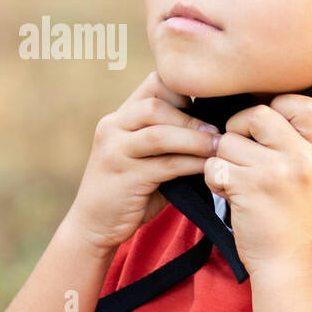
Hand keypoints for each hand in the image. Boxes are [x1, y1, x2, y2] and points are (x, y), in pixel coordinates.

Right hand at [65, 70, 221, 254]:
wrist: (93, 226)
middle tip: (217, 133)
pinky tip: (206, 168)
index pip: (153, 84)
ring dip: (194, 140)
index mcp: (118, 118)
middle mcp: (112, 128)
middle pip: (155, 105)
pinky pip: (165, 165)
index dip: (183, 91)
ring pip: (160, 134)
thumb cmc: (127, 191)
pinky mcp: (124, 178)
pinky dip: (191, 164)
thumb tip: (213, 128)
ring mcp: (115, 152)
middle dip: (191, 117)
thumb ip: (166, 140)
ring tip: (217, 147)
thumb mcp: (141, 157)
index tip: (207, 110)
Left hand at [205, 94, 311, 271]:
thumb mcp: (306, 171)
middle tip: (240, 153)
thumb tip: (251, 105)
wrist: (285, 259)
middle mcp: (300, 156)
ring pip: (228, 140)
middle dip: (238, 129)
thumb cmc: (288, 213)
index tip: (265, 132)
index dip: (275, 108)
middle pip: (256, 114)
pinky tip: (227, 192)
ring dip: (223, 159)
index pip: (299, 102)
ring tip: (236, 180)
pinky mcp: (248, 188)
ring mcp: (275, 171)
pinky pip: (214, 164)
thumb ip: (289, 139)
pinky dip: (213, 178)